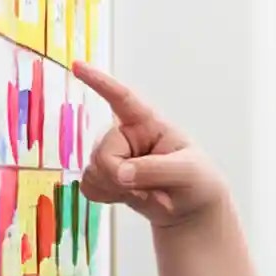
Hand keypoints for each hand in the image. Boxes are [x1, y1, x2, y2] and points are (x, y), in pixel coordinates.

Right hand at [73, 61, 227, 228]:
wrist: (192, 209)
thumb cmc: (197, 180)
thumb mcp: (187, 171)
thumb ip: (155, 170)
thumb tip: (120, 173)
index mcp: (149, 124)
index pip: (123, 98)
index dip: (100, 82)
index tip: (78, 66)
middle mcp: (126, 136)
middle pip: (102, 152)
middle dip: (120, 175)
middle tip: (151, 187)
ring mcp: (114, 157)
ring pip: (93, 171)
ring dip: (117, 189)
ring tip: (148, 191)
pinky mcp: (106, 178)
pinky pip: (89, 187)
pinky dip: (109, 197)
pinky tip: (131, 196)